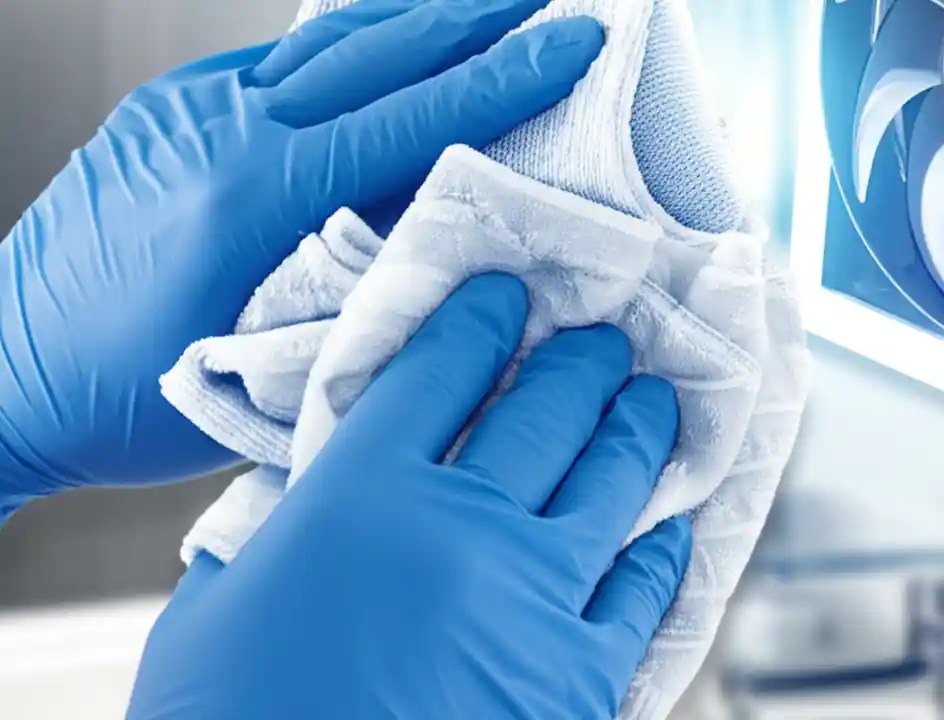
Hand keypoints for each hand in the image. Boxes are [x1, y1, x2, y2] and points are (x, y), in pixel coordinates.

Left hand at [0, 0, 603, 503]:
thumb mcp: (264, 364)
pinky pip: (275, 64)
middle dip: (476, 20)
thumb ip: (360, 296)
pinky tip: (381, 51)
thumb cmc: (121, 398)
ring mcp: (187, 110)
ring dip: (414, 21)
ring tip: (481, 6)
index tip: (572, 40)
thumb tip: (444, 254)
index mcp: (256, 194)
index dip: (505, 78)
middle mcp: (223, 128)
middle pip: (377, 52)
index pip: (411, 116)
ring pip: (325, 43)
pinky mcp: (166, 113)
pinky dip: (344, 51)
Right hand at [127, 274, 690, 718]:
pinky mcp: (577, 678)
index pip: (437, 371)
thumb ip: (271, 532)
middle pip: (545, 412)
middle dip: (581, 361)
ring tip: (654, 402)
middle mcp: (458, 529)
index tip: (506, 294)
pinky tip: (670, 529)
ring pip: (609, 483)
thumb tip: (309, 492)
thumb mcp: (214, 611)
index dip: (478, 320)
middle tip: (604, 338)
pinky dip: (659, 553)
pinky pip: (639, 593)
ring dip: (639, 431)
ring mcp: (530, 601)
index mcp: (359, 498)